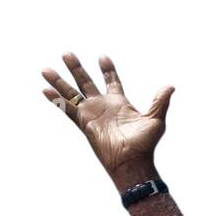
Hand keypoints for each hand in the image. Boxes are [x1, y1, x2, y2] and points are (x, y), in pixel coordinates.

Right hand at [41, 52, 174, 189]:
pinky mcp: (84, 123)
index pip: (111, 81)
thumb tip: (171, 86)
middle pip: (86, 82)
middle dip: (76, 68)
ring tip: (45, 69)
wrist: (132, 161)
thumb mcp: (155, 119)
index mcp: (119, 103)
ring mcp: (91, 114)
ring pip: (71, 93)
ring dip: (59, 81)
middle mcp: (102, 106)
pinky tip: (44, 89)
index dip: (107, 69)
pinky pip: (67, 109)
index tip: (102, 57)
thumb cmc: (145, 144)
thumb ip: (160, 101)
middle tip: (67, 53)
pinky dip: (56, 100)